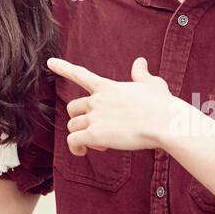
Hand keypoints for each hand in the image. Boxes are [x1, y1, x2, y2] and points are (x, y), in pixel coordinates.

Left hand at [47, 56, 177, 154]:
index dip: (63, 67)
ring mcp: (94, 117)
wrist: (165, 123)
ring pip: (72, 126)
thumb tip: (140, 62)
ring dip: (81, 136)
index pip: (80, 74)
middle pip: (72, 108)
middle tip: (98, 131)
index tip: (49, 62)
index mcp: (107, 87)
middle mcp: (97, 100)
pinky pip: (73, 141)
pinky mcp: (94, 134)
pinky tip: (84, 152)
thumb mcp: (152, 84)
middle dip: (80, 119)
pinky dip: (75, 147)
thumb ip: (141, 74)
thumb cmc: (162, 105)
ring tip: (101, 144)